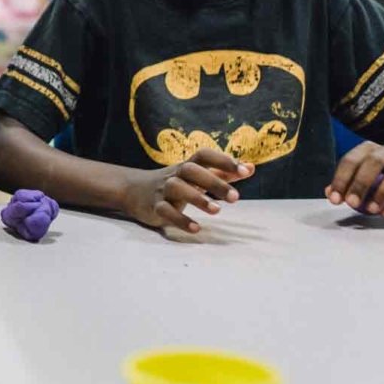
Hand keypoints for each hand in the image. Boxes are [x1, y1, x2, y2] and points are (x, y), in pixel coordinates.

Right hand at [123, 148, 252, 233]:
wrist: (133, 190)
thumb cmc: (174, 182)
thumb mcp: (196, 176)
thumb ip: (222, 173)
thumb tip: (250, 167)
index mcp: (187, 166)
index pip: (204, 155)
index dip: (223, 160)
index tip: (244, 171)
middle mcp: (175, 174)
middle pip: (191, 170)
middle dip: (214, 182)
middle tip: (236, 198)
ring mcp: (163, 190)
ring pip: (177, 188)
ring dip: (197, 198)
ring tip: (217, 211)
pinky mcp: (154, 206)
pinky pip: (165, 210)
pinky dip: (180, 219)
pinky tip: (196, 228)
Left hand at [327, 141, 383, 217]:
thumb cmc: (380, 179)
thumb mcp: (361, 179)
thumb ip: (345, 185)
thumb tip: (329, 193)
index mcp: (368, 149)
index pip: (351, 160)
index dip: (340, 179)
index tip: (334, 199)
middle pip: (373, 162)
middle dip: (360, 183)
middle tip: (351, 203)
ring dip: (382, 192)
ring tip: (370, 209)